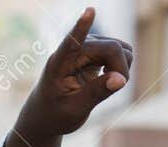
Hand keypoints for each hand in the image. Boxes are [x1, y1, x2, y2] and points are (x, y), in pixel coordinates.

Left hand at [15, 8, 132, 141]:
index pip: (72, 41)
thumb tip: (121, 79)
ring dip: (122, 67)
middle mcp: (74, 49)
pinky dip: (121, 67)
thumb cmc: (55, 115)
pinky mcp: (96, 51)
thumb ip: (96, 93)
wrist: (46, 115)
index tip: (89, 11)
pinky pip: (121, 53)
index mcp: (59, 63)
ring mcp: (87, 47)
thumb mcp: (74, 110)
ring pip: (120, 48)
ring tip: (106, 87)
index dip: (82, 27)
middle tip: (114, 89)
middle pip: (111, 47)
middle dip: (120, 68)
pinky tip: (108, 79)